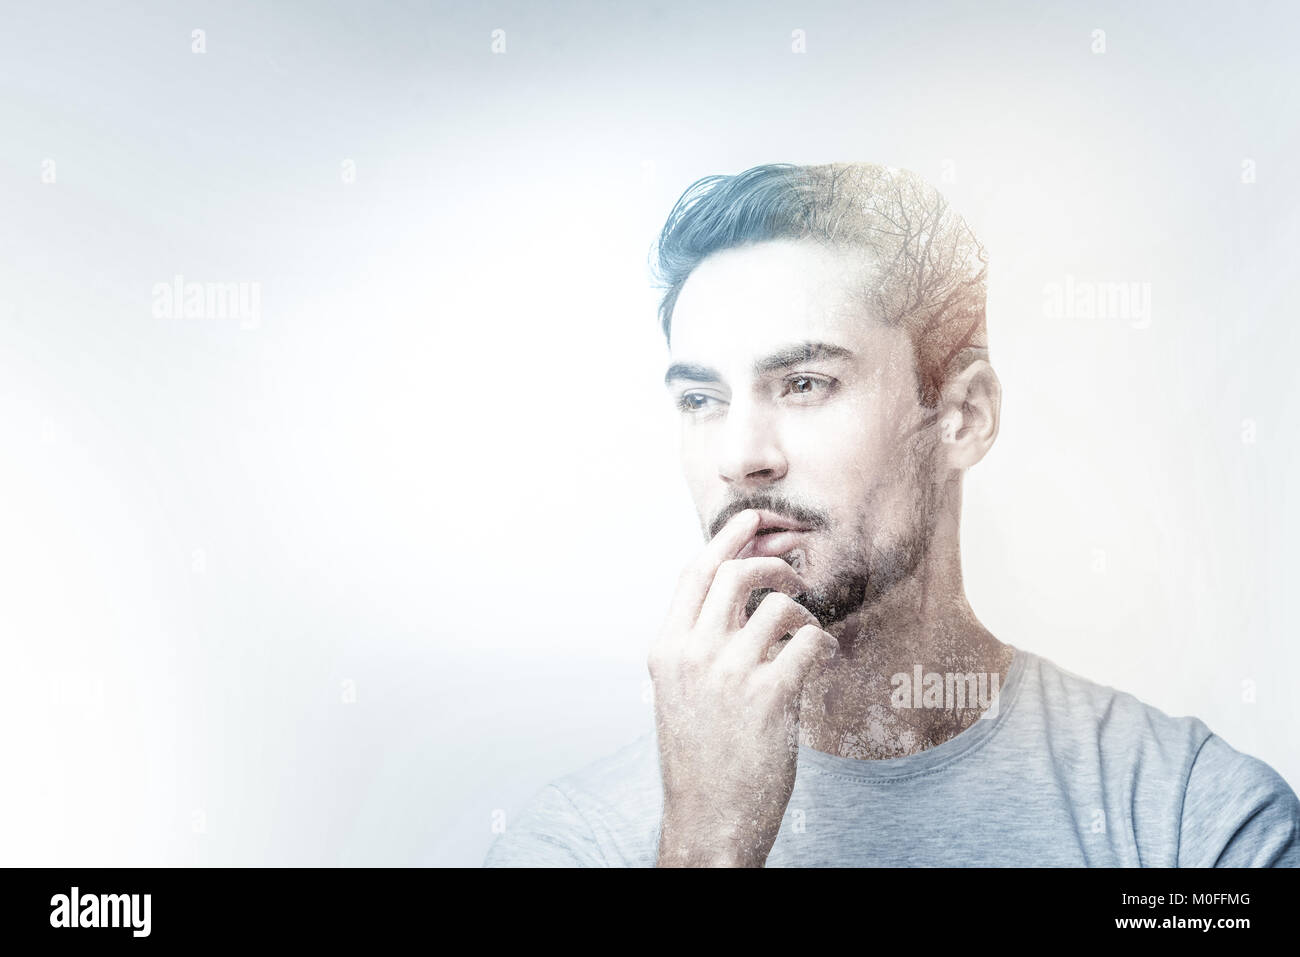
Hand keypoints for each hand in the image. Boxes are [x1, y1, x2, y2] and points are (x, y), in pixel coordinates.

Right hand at [649, 508, 838, 866]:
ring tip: (807, 633)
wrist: (707, 820)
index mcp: (665, 649)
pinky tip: (823, 659)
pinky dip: (822, 645)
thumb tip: (730, 599)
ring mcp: (730, 674)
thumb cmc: (698, 757)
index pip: (694, 572)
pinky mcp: (770, 697)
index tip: (753, 520)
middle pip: (735, 573)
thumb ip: (694, 645)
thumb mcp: (675, 693)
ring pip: (778, 606)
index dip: (727, 537)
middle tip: (794, 574)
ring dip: (802, 612)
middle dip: (772, 563)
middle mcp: (692, 654)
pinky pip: (809, 643)